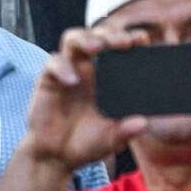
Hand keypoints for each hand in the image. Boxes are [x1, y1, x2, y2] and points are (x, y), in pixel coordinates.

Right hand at [23, 25, 150, 171]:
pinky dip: (63, 67)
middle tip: (124, 42)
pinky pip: (53, 63)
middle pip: (97, 37)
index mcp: (108, 78)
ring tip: (97, 46)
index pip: (118, 50)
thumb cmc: (86, 143)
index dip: (130, 39)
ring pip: (73, 40)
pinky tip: (73, 81)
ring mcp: (67, 72)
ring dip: (86, 38)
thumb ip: (126, 131)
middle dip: (110, 34)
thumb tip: (143, 123)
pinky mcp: (47, 80)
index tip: (142, 40)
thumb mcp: (112, 139)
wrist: (56, 156)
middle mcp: (88, 69)